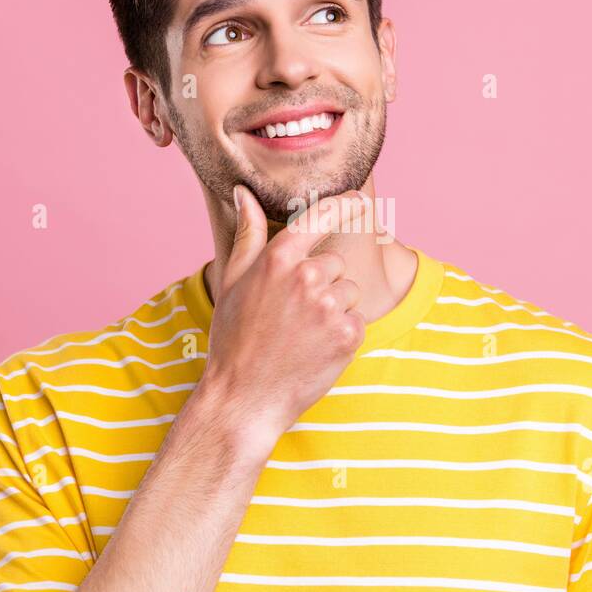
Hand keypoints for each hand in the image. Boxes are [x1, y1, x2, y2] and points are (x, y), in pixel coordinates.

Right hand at [199, 185, 369, 461]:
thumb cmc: (234, 339)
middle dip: (322, 283)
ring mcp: (329, 307)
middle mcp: (306, 277)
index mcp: (278, 258)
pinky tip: (316, 348)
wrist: (244, 398)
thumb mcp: (232, 282)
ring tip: (302, 334)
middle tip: (292, 314)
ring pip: (349, 293)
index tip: (357, 199)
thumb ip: (248, 233)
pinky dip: (343, 333)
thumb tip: (243, 192)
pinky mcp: (348, 335)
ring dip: (334, 309)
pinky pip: (358, 320)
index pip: (321, 215)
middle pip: (335, 264)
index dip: (344, 204)